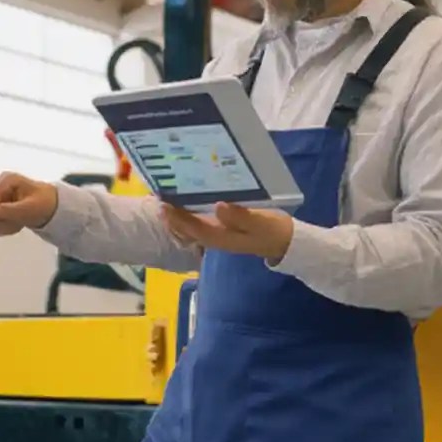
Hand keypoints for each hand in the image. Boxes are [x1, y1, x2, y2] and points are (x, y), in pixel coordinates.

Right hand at [0, 171, 57, 236]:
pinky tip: (17, 223)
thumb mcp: (30, 208)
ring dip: (5, 225)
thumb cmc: (43, 204)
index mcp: (7, 180)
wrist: (51, 207)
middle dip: (2, 221)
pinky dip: (6, 225)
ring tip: (20, 222)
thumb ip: (12, 210)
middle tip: (18, 225)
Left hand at [161, 202, 293, 260]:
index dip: (178, 218)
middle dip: (172, 217)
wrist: (285, 242)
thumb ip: (241, 216)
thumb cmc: (273, 230)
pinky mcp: (222, 229)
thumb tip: (219, 207)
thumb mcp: (261, 222)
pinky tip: (183, 203)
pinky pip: (199, 223)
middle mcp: (216, 238)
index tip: (164, 205)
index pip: (195, 229)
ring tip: (164, 200)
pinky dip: (188, 214)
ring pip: (192, 227)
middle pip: (188, 230)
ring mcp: (219, 235)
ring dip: (177, 216)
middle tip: (156, 199)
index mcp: (223, 238)